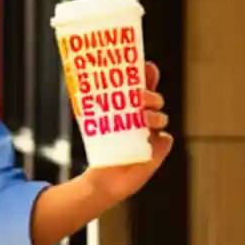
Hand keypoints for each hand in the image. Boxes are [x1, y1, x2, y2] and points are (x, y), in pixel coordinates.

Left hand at [79, 61, 172, 202]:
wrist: (102, 177)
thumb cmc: (98, 146)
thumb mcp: (94, 119)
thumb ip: (93, 100)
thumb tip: (79, 76)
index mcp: (132, 105)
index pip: (144, 85)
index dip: (148, 74)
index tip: (147, 67)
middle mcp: (144, 117)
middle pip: (156, 99)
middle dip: (152, 95)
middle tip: (141, 96)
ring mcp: (153, 134)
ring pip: (162, 117)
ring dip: (155, 115)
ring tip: (143, 118)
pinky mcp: (158, 151)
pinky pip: (165, 139)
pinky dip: (160, 137)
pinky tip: (151, 137)